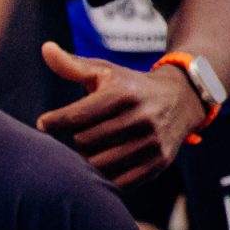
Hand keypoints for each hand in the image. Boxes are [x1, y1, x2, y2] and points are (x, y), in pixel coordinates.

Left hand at [35, 46, 201, 185]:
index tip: (46, 122)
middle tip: (81, 132)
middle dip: (76, 138)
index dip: (52, 121)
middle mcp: (140, 118)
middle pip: (83, 141)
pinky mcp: (160, 162)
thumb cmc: (132, 85)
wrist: (183, 99)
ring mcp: (152, 142)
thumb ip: (71, 65)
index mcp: (123, 94)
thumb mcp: (106, 71)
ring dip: (90, 158)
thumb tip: (46, 48)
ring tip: (93, 148)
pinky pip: (119, 181)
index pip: (74, 117)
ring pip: (99, 163)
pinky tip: (108, 160)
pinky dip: (108, 175)